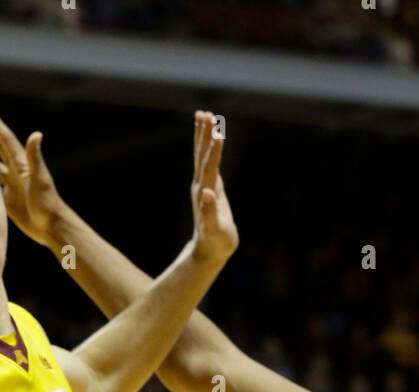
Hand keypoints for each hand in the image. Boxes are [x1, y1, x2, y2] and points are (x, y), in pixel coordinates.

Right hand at [0, 104, 62, 246]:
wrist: (50, 226)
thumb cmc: (47, 203)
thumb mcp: (40, 178)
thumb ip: (35, 157)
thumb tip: (37, 134)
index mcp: (21, 164)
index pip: (6, 140)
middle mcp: (15, 172)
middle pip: (0, 147)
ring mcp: (11, 185)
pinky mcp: (7, 200)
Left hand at [190, 110, 238, 265]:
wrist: (208, 250)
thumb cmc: (215, 243)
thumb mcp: (214, 230)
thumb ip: (209, 213)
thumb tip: (206, 194)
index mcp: (205, 194)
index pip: (209, 168)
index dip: (213, 151)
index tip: (217, 133)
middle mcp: (201, 186)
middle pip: (202, 156)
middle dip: (205, 135)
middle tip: (206, 114)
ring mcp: (202, 185)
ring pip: (201, 156)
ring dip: (203, 135)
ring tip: (204, 115)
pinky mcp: (208, 186)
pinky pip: (206, 162)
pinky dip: (208, 147)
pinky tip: (211, 138)